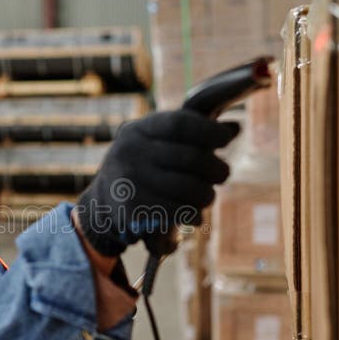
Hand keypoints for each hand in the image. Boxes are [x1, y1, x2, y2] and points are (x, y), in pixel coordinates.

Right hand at [75, 109, 239, 255]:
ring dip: (206, 195)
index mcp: (139, 130)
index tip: (225, 139)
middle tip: (223, 174)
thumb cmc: (141, 167)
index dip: (208, 131)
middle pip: (190, 158)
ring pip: (188, 188)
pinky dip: (192, 214)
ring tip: (207, 196)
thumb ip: (191, 134)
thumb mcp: (156, 143)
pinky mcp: (132, 208)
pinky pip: (176, 211)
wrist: (103, 203)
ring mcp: (130, 180)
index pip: (180, 124)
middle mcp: (131, 152)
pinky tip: (195, 215)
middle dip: (215, 168)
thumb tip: (235, 128)